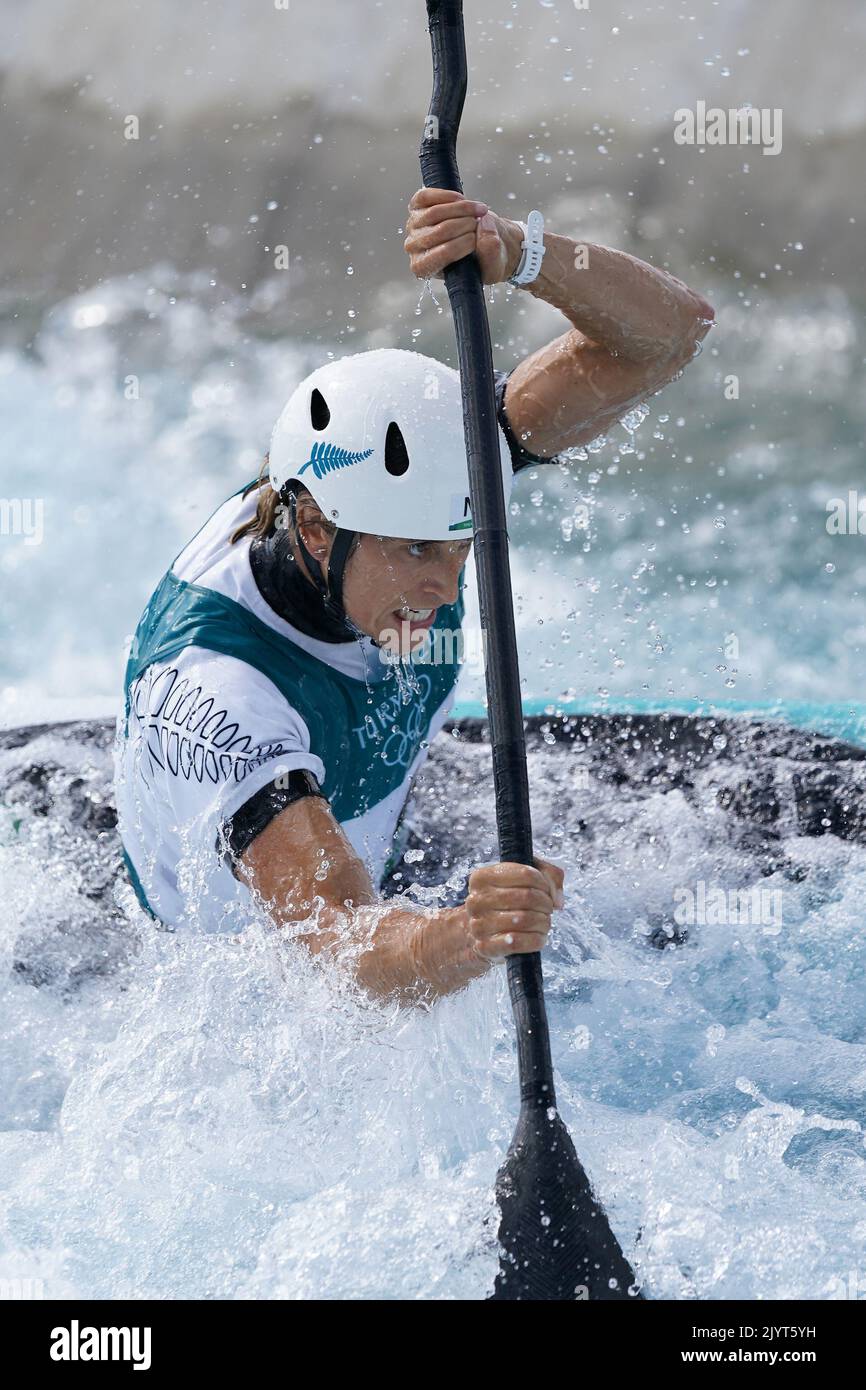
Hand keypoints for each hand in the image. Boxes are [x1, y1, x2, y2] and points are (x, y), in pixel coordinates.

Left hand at [404, 187, 523, 285]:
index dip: (464, 243)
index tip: (478, 240)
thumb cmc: (481, 260)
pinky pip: (427, 196)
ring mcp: (413, 225)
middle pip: (440, 231)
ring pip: (435, 212)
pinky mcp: (416, 206)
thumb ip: (491, 252)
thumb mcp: (493, 266)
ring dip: (463, 209)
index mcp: (425, 269)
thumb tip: (483, 225)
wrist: (478, 242)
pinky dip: (448, 196)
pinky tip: (462, 200)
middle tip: (480, 225)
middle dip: (467, 225)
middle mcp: (414, 248)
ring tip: (479, 212)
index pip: (442, 254)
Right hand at [465, 855, 565, 962]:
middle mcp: (476, 900)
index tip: (545, 890)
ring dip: (543, 922)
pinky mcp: (485, 947)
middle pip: (527, 897)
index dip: (544, 883)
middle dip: (545, 904)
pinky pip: (518, 942)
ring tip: (543, 922)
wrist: (482, 933)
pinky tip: (538, 937)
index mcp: (482, 878)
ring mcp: (478, 924)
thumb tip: (557, 900)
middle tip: (547, 908)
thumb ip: (548, 875)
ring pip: (525, 919)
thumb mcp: (522, 878)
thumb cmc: (505, 903)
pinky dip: (536, 940)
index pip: (526, 874)